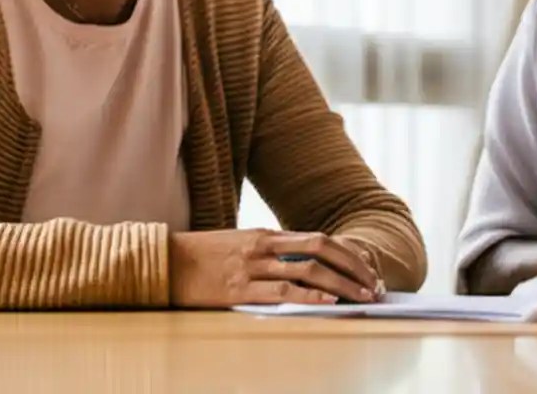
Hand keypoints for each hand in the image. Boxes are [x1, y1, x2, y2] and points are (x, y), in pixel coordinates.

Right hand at [168, 229, 381, 308]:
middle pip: (322, 250)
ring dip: (340, 285)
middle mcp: (264, 246)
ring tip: (362, 298)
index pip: (318, 240)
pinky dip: (307, 296)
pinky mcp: (239, 288)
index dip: (347, 255)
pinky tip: (326, 303)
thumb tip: (298, 267)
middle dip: (354, 268)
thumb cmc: (201, 258)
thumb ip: (267, 253)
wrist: (162, 262)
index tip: (367, 270)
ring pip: (308, 270)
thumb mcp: (238, 246)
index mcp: (266, 235)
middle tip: (374, 286)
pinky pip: (280, 290)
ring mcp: (252, 266)